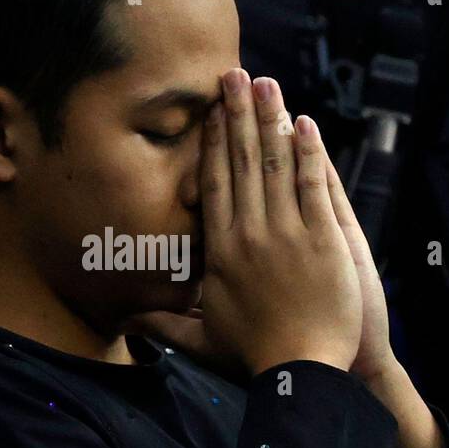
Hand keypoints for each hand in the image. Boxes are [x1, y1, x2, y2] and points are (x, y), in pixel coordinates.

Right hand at [130, 70, 361, 378]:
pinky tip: (304, 123)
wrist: (301, 372)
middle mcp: (249, 236)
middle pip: (241, 164)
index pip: (214, 185)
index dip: (213, 145)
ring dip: (270, 121)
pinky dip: (308, 153)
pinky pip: (311, 186)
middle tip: (233, 75)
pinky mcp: (323, 240)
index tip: (211, 113)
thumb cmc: (253, 358)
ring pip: (275, 166)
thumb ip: (163, 323)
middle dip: (237, 115)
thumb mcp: (200, 340)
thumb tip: (125, 322)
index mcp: (220, 253)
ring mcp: (287, 235)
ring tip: (266, 84)